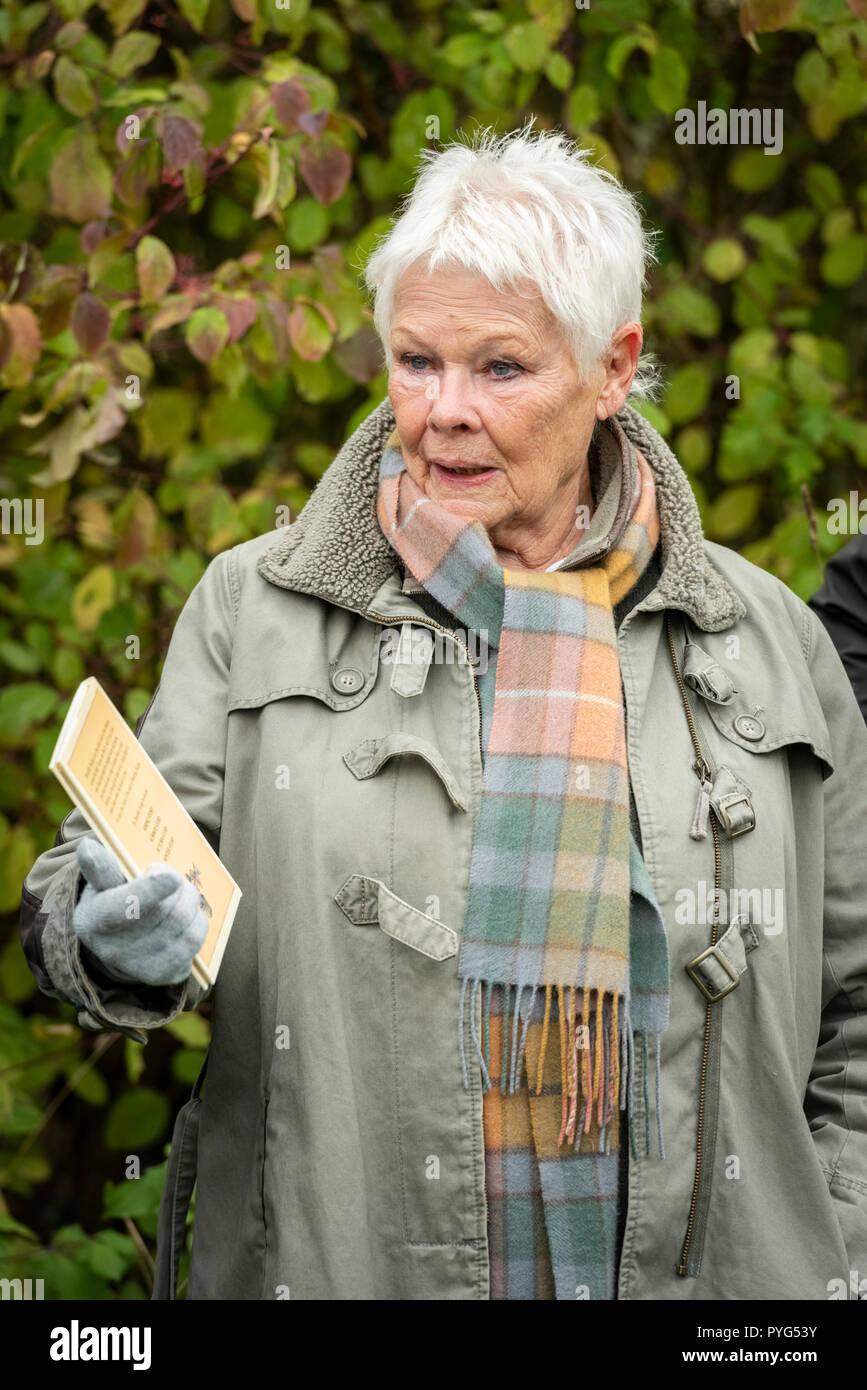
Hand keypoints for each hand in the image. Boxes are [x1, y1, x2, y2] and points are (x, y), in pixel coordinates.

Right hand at [72, 837, 208, 987]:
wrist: (114, 942)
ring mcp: (140, 966)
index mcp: (95, 920)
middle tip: (176, 879)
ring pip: (187, 928)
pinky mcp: (163, 975)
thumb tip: (88, 846)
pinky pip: (195, 944)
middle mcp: (114, 949)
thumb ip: (101, 866)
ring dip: (191, 905)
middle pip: (168, 914)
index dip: (151, 891)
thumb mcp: (101, 884)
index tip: (171, 876)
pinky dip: (197, 924)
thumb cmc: (111, 901)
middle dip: (181, 889)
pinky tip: (185, 919)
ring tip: (183, 896)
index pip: (125, 907)